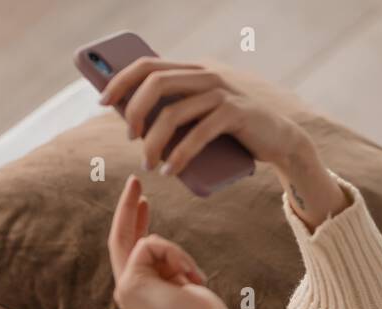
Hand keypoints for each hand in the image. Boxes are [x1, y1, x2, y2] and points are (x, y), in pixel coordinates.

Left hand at [99, 58, 348, 228]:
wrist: (279, 140)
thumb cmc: (231, 132)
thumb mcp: (198, 117)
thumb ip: (173, 111)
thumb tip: (130, 121)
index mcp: (192, 71)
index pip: (148, 64)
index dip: (120, 80)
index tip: (101, 101)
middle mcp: (205, 75)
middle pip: (155, 83)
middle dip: (134, 111)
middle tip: (130, 138)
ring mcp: (221, 92)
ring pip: (173, 113)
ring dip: (154, 143)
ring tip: (149, 164)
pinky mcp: (235, 113)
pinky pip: (197, 134)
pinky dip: (179, 156)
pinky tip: (170, 171)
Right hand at [106, 173, 230, 308]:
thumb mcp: (181, 279)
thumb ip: (164, 264)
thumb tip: (152, 241)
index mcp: (138, 291)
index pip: (130, 250)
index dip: (135, 223)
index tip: (144, 201)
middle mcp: (125, 290)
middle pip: (120, 239)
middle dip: (127, 207)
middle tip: (135, 180)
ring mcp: (124, 287)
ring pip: (146, 242)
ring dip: (178, 254)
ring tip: (194, 278)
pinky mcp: (129, 281)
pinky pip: (152, 245)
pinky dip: (175, 255)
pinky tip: (186, 277)